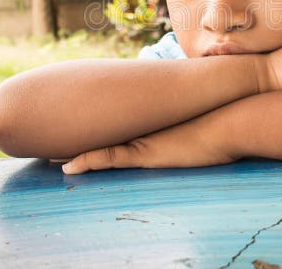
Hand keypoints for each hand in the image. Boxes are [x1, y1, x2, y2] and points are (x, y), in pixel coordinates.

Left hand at [59, 115, 234, 173]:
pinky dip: (88, 162)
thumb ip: (196, 117)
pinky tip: (67, 167)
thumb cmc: (225, 119)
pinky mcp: (146, 154)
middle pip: (102, 130)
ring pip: (100, 143)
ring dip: (74, 148)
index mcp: (153, 118)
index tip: (76, 124)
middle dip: (76, 133)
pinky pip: (110, 159)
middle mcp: (143, 125)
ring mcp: (143, 138)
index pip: (117, 121)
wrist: (233, 120)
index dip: (96, 125)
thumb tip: (201, 113)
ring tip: (49, 154)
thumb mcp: (205, 119)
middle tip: (51, 135)